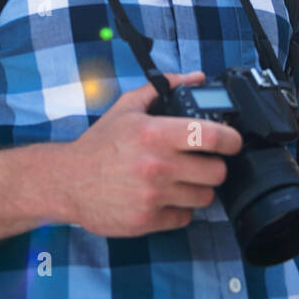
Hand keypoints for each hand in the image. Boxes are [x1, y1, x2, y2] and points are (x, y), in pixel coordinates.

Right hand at [61, 72, 243, 237]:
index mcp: (155, 133)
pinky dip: (180, 209)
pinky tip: (166, 197)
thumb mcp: (127, 108)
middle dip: (213, 166)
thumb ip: (163, 88)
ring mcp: (153, 196)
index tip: (231, 141)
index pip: (212, 136)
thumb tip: (196, 77)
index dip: (230, 139)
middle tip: (202, 163)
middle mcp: (157, 165)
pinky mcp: (147, 221)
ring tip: (182, 181)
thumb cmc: (99, 145)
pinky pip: (185, 217)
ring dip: (198, 189)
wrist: (67, 181)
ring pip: (205, 197)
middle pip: (217, 172)